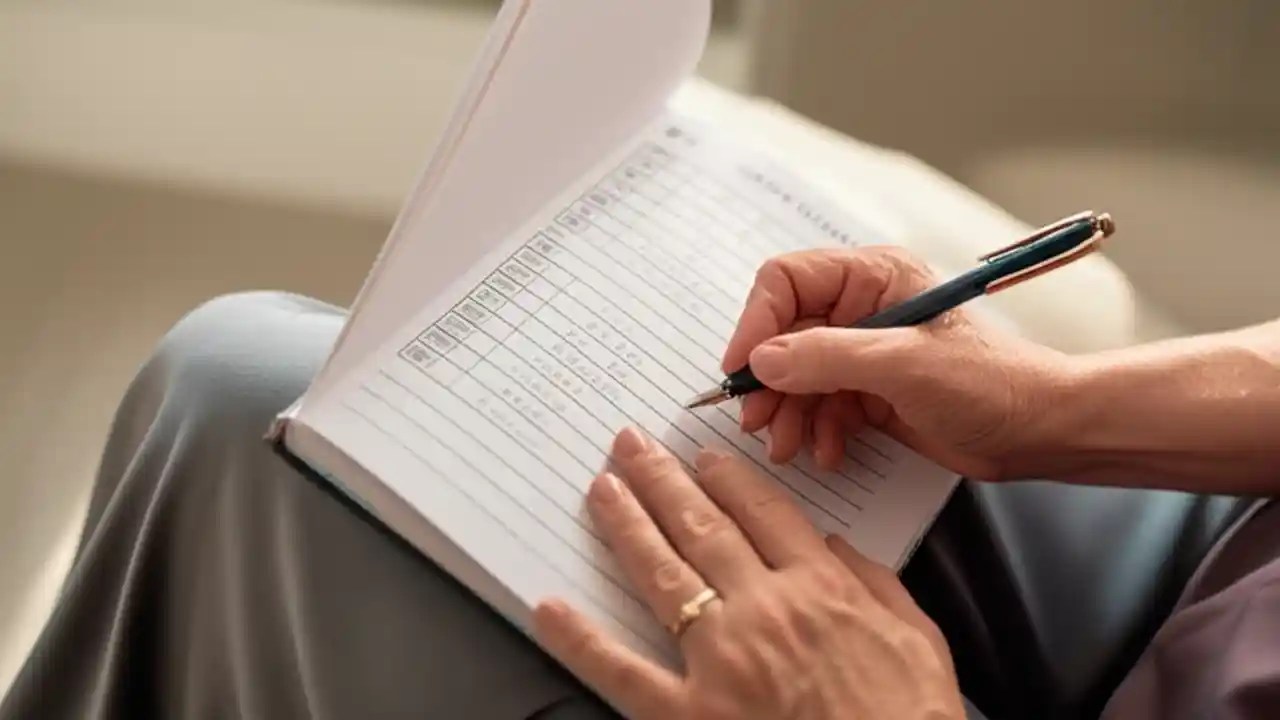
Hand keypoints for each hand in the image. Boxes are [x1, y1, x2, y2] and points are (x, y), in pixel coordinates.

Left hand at [534, 428, 965, 719]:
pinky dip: (580, 639)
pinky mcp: (689, 715)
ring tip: (600, 490)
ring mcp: (721, 661)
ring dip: (627, 524)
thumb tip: (834, 546)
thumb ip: (875, 584)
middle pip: (703, 526)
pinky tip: (550, 609)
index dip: (728, 478)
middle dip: (662, 479)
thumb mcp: (918, 641)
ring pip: (663, 573)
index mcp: (820, 590)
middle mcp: (764, 611)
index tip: (703, 458)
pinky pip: (623, 671)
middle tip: (630, 445)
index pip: (764, 512)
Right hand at [723, 247, 1072, 480]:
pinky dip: (815, 430)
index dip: (756, 323)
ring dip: (787, 413)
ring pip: (795, 376)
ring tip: (788, 447)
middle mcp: (861, 308)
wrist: (1039, 432)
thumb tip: (762, 360)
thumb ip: (828, 357)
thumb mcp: (904, 365)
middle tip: (758, 421)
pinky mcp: (868, 391)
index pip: (787, 282)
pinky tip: (828, 453)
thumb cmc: (991, 383)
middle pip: (783, 334)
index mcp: (872, 277)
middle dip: (769, 381)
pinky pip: (819, 406)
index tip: (742, 370)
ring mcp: (863, 352)